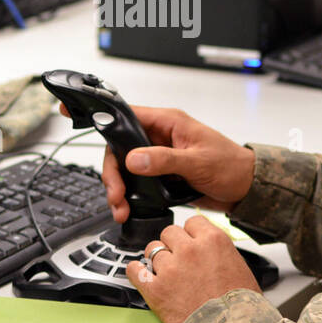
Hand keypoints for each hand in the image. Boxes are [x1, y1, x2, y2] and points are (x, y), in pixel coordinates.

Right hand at [62, 103, 254, 222]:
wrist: (247, 189)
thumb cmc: (232, 166)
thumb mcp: (198, 162)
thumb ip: (165, 160)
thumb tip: (135, 158)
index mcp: (168, 122)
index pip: (126, 114)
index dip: (100, 115)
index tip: (74, 113)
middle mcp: (160, 137)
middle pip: (119, 148)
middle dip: (112, 173)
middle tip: (116, 195)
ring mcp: (159, 156)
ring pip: (124, 168)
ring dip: (118, 188)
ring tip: (122, 208)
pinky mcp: (161, 175)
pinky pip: (135, 183)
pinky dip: (128, 197)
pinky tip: (129, 209)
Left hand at [128, 215, 260, 322]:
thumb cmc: (241, 307)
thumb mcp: (239, 266)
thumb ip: (218, 251)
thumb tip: (207, 247)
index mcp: (213, 240)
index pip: (192, 222)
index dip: (191, 234)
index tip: (190, 242)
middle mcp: (190, 250)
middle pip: (169, 233)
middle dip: (173, 245)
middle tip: (178, 259)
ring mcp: (170, 268)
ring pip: (152, 249)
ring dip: (157, 260)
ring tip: (165, 273)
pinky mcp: (155, 289)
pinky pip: (134, 270)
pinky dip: (135, 271)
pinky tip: (140, 274)